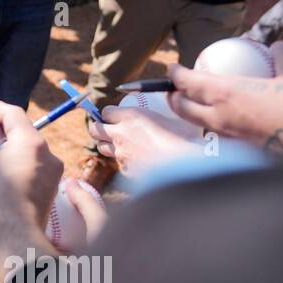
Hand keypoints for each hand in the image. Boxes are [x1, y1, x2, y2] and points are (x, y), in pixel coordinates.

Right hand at [0, 100, 63, 260]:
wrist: (17, 235)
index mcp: (31, 142)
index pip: (14, 114)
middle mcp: (48, 155)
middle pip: (26, 133)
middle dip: (7, 130)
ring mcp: (53, 175)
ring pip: (33, 154)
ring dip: (15, 151)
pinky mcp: (51, 193)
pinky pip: (35, 172)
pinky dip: (20, 168)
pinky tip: (5, 177)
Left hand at [88, 106, 202, 175]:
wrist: (187, 167)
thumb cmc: (185, 140)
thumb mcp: (173, 119)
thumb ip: (159, 117)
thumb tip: (164, 113)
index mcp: (130, 116)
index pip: (106, 112)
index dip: (110, 114)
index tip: (116, 116)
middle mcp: (120, 134)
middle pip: (95, 129)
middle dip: (100, 129)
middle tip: (110, 130)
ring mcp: (121, 153)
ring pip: (102, 148)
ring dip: (109, 145)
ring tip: (123, 146)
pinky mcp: (126, 170)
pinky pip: (119, 164)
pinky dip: (124, 162)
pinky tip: (138, 163)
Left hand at [167, 41, 282, 146]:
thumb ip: (282, 57)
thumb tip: (276, 47)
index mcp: (228, 95)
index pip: (189, 83)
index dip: (176, 75)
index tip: (172, 68)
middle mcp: (221, 117)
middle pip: (184, 108)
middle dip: (174, 97)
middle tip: (174, 89)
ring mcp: (230, 137)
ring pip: (199, 124)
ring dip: (191, 113)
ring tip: (194, 105)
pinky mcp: (242, 150)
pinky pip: (218, 135)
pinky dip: (213, 126)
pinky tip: (224, 122)